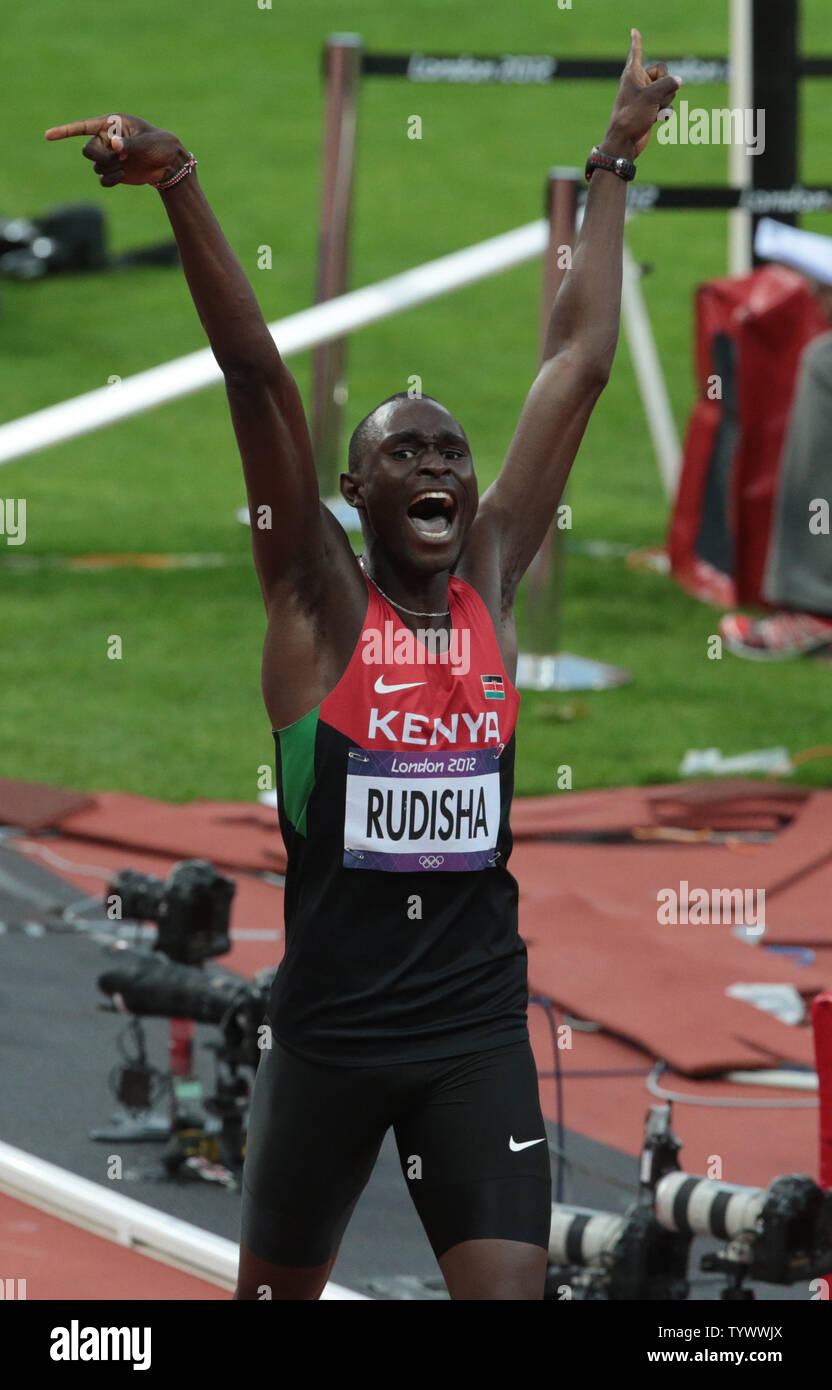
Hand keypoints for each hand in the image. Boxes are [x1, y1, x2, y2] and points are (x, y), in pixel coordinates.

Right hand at [44, 113, 188, 187]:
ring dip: (110, 168)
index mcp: (111, 124)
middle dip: (101, 157)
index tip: (48, 136)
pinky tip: (124, 174)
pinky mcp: (113, 170)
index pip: (83, 126)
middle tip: (120, 158)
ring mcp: (108, 155)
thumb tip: (114, 145)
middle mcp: (106, 139)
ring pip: (95, 166)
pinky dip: (111, 179)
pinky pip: (102, 179)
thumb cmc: (160, 145)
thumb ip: (129, 144)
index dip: (65, 131)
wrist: (169, 164)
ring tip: (127, 164)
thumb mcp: (147, 143)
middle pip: (87, 151)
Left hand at [602, 30, 681, 160]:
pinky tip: (658, 119)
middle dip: (666, 85)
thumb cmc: (632, 116)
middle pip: (663, 72)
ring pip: (667, 90)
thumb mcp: (651, 96)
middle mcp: (638, 83)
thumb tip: (679, 81)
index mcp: (632, 74)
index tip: (633, 31)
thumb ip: (668, 84)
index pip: (636, 52)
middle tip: (654, 98)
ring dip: (665, 101)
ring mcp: (645, 96)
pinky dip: (665, 112)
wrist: (625, 142)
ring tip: (653, 111)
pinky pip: (666, 104)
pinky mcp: (650, 109)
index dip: (637, 41)